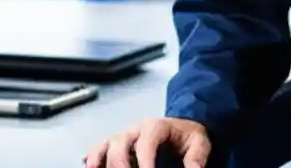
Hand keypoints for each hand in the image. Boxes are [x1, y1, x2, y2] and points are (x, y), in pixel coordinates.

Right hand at [84, 117, 211, 167]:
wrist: (180, 128)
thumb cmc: (187, 136)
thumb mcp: (199, 143)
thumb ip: (196, 158)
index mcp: (155, 127)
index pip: (146, 142)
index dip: (145, 161)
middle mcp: (135, 130)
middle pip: (120, 144)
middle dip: (120, 165)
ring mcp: (123, 137)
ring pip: (105, 146)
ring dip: (100, 161)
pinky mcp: (115, 146)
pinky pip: (99, 150)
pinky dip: (93, 159)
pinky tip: (91, 167)